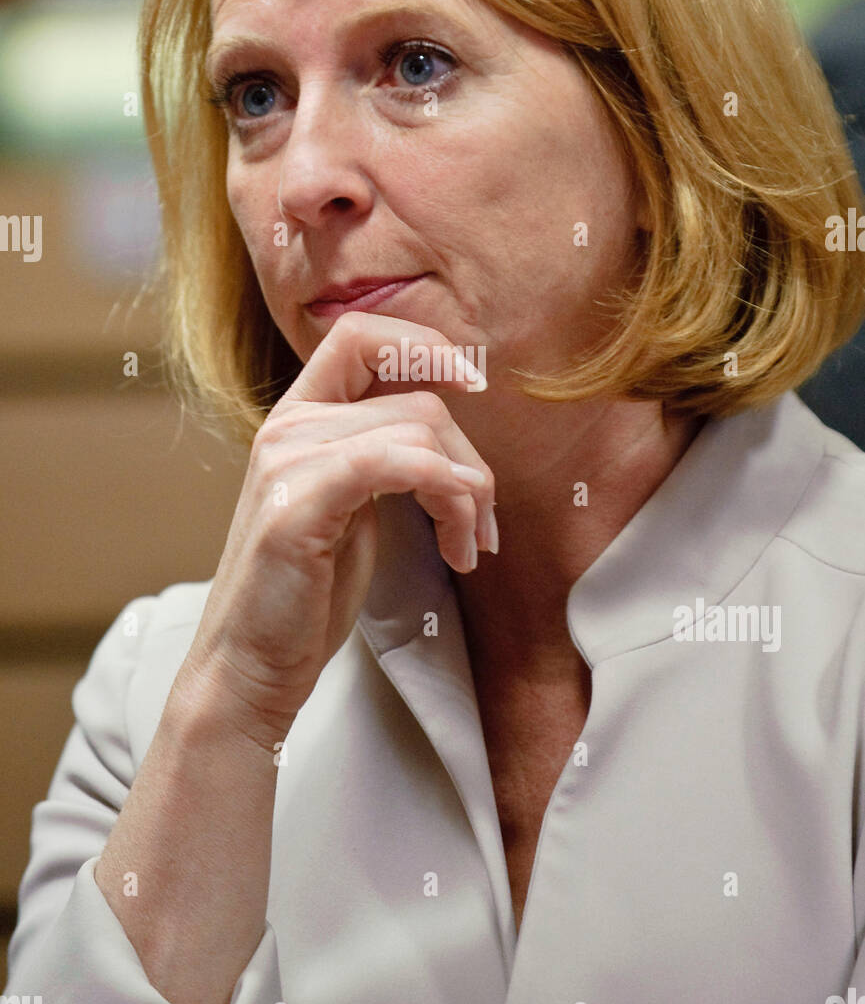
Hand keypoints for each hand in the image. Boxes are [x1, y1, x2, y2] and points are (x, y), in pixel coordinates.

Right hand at [187, 311, 495, 727]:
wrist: (250, 668)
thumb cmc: (305, 595)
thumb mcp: (352, 508)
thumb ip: (385, 456)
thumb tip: (457, 439)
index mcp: (297, 419)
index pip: (361, 335)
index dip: (424, 346)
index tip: (472, 385)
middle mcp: (288, 427)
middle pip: (417, 397)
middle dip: (471, 460)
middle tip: (482, 522)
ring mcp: (289, 460)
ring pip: (420, 431)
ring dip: (468, 494)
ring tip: (467, 546)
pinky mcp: (299, 502)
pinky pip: (398, 462)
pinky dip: (448, 496)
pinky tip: (457, 544)